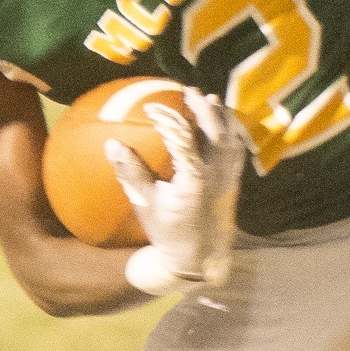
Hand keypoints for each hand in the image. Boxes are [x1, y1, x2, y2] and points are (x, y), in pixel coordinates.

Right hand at [105, 90, 245, 287]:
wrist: (199, 260)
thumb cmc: (167, 231)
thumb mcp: (144, 203)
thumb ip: (130, 172)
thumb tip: (111, 144)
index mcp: (192, 180)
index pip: (182, 138)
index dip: (168, 118)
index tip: (151, 106)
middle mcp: (216, 176)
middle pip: (215, 132)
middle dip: (203, 108)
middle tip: (190, 91)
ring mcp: (229, 179)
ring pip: (232, 138)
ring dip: (222, 116)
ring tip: (211, 99)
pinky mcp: (235, 184)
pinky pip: (238, 150)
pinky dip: (232, 132)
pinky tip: (225, 124)